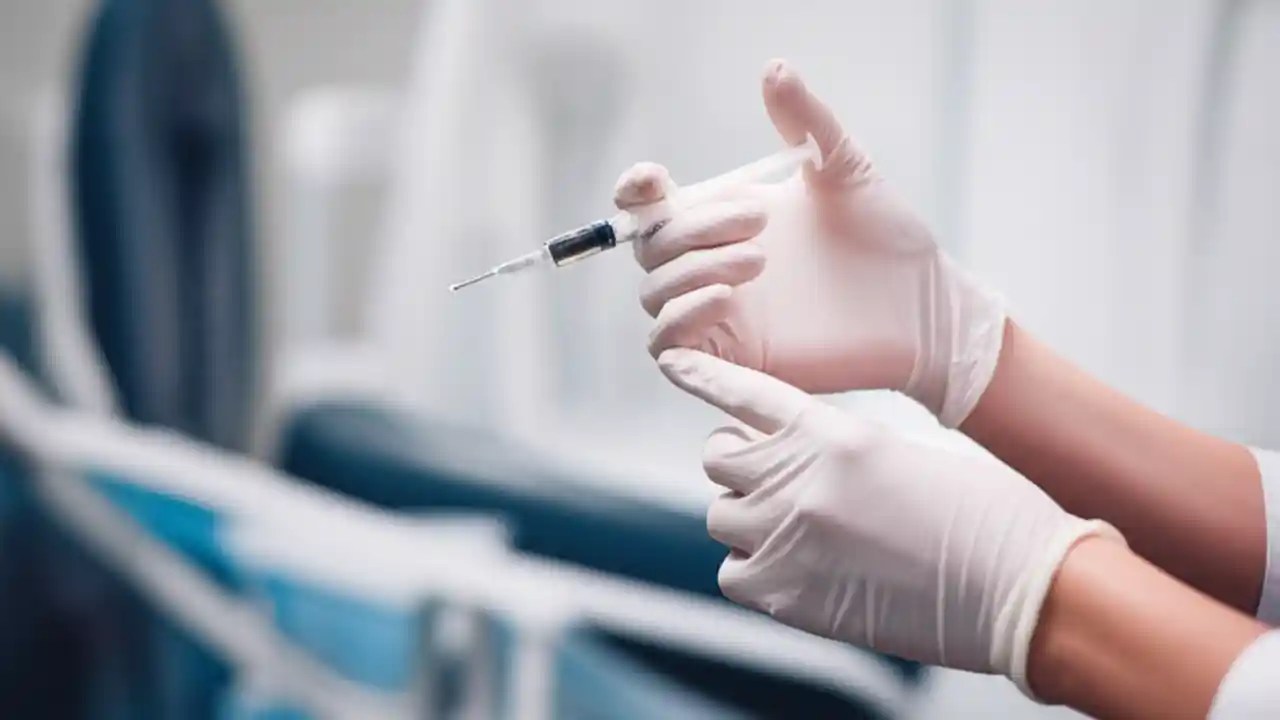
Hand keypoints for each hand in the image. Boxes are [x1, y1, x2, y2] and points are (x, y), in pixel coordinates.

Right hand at [615, 60, 1004, 426]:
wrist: (922, 307)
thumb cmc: (887, 240)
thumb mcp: (844, 169)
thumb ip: (806, 121)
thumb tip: (775, 69)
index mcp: (723, 219)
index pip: (651, 207)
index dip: (636, 192)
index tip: (654, 179)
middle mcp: (710, 265)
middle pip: (650, 246)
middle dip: (692, 227)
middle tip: (760, 219)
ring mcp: (717, 313)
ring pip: (654, 293)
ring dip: (692, 269)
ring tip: (758, 260)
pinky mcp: (729, 358)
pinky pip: (667, 344)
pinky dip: (682, 317)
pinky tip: (725, 298)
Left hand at [656, 347, 1121, 690]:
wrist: (1019, 587)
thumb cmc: (982, 515)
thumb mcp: (904, 459)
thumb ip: (836, 456)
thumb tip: (794, 473)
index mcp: (836, 434)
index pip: (747, 393)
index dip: (704, 374)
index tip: (671, 360)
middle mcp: (798, 479)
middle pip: (719, 457)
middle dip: (739, 463)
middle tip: (772, 477)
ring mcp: (787, 538)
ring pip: (719, 515)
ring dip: (746, 518)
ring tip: (793, 529)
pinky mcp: (786, 595)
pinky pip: (732, 573)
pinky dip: (752, 571)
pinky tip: (793, 571)